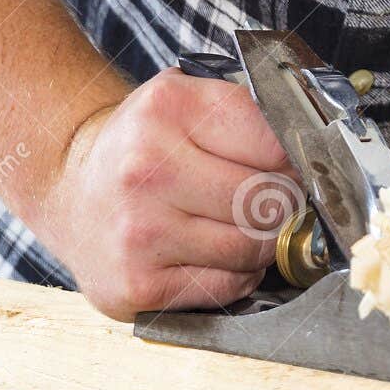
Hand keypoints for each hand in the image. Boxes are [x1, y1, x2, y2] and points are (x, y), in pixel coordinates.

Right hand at [36, 67, 298, 320]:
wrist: (70, 186)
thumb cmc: (141, 146)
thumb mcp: (185, 103)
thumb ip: (247, 116)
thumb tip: (318, 155)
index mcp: (168, 109)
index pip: (275, 143)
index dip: (296, 161)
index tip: (294, 168)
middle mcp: (147, 170)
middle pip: (268, 199)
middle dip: (282, 203)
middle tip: (271, 200)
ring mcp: (140, 232)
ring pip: (252, 247)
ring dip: (261, 241)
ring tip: (239, 225)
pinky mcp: (139, 285)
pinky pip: (227, 286)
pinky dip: (237, 274)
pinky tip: (214, 254)